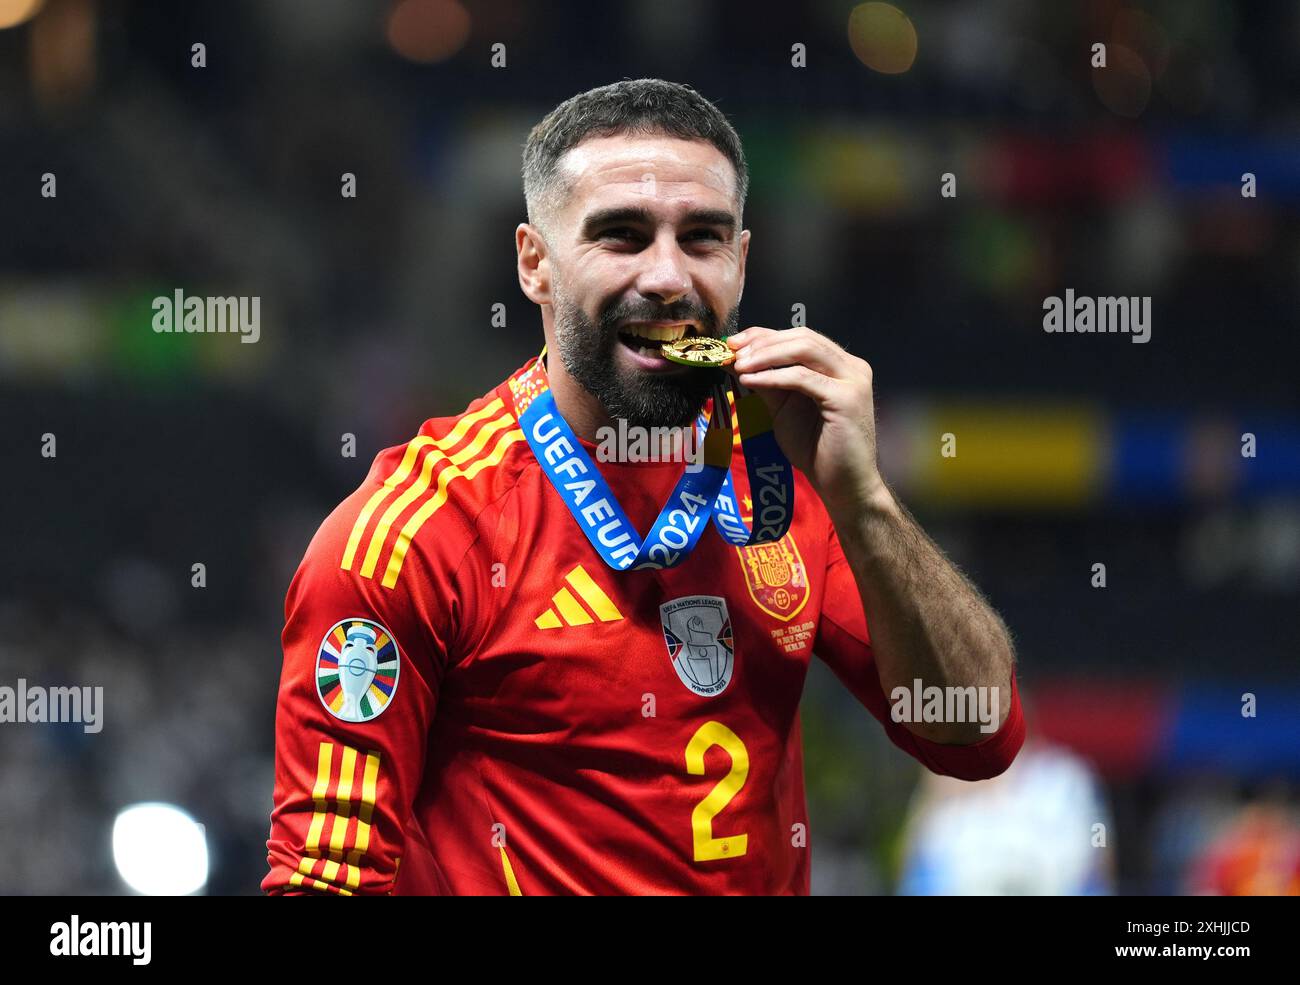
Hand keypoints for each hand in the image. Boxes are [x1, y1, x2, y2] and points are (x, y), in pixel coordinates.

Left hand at [728, 326, 886, 514]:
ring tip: (739, 365)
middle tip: (732, 352)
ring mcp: (852, 380)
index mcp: (839, 365)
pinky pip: (803, 378)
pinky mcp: (847, 398)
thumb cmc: (816, 451)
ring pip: (804, 349)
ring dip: (766, 355)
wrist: (843, 486)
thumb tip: (737, 360)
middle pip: (802, 336)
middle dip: (762, 341)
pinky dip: (773, 376)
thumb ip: (767, 383)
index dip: (764, 335)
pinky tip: (751, 381)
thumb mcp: (784, 409)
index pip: (799, 336)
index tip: (732, 343)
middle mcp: (851, 366)